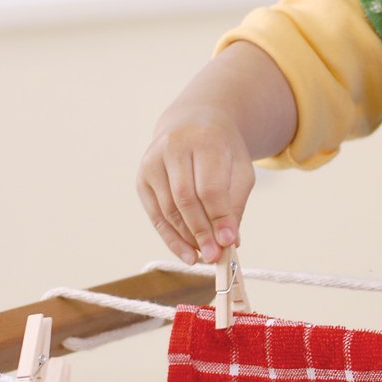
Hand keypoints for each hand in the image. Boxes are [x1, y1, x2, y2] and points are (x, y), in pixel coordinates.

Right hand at [136, 108, 255, 265]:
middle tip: (215, 257)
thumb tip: (229, 240)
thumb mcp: (239, 169)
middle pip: (185, 199)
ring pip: (168, 209)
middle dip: (201, 232)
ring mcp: (152, 162)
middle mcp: (173, 148)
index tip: (229, 242)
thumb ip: (235, 203)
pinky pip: (155, 214)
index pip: (209, 186)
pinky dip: (171, 237)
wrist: (194, 124)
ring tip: (204, 257)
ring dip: (186, 238)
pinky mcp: (142, 177)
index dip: (218, 217)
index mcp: (204, 140)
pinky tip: (186, 253)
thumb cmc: (223, 151)